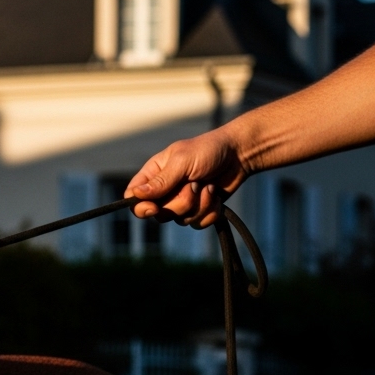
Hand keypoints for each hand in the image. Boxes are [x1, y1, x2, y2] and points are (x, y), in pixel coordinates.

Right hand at [125, 128, 247, 228]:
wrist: (240, 155)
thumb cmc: (208, 150)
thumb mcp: (182, 162)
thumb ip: (161, 181)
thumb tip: (136, 195)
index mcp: (154, 175)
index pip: (134, 198)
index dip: (140, 207)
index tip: (154, 208)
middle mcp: (165, 191)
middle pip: (159, 214)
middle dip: (180, 203)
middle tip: (195, 185)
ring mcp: (182, 202)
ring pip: (179, 220)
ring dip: (199, 206)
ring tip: (209, 187)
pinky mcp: (199, 210)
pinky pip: (197, 224)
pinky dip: (210, 212)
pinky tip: (216, 197)